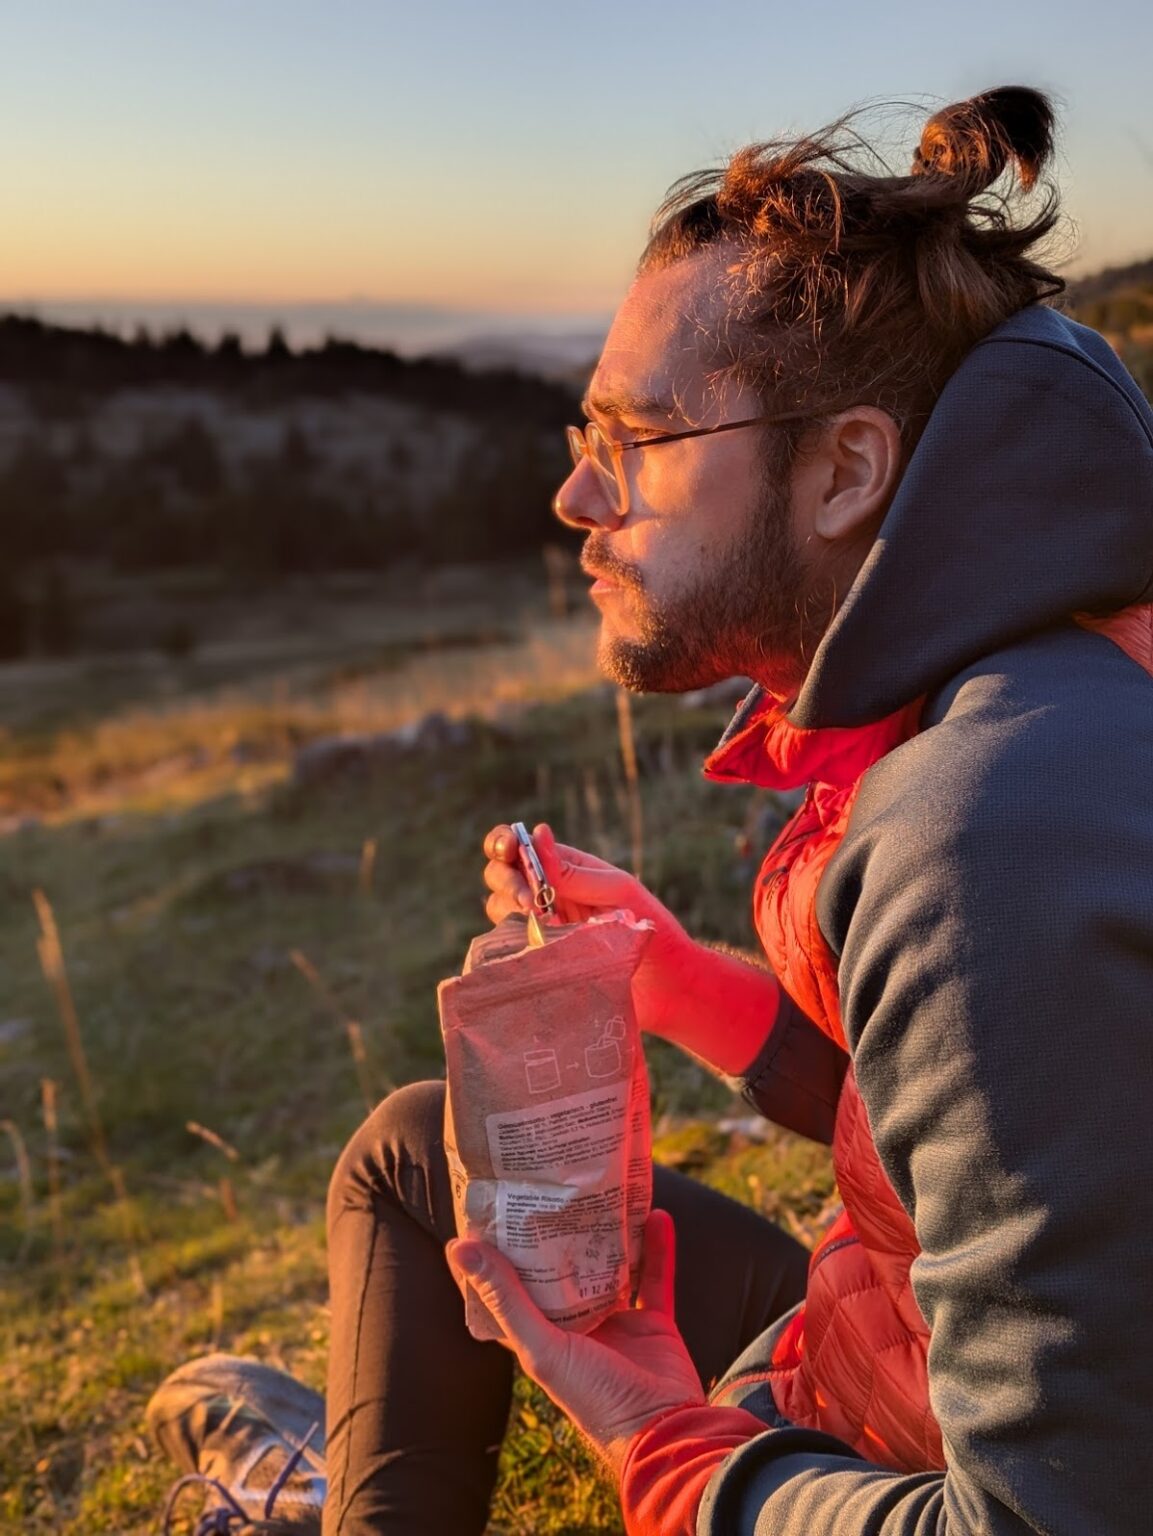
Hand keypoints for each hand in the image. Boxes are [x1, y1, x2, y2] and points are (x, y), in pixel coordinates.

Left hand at [446, 1209, 704, 1475]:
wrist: (665, 1431)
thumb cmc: (594, 1399)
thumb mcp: (542, 1348)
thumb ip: (506, 1299)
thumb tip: (460, 1248)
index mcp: (539, 1335)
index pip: (505, 1288)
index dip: (492, 1254)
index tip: (484, 1208)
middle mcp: (574, 1325)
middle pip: (560, 1269)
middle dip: (555, 1231)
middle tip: (549, 1183)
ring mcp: (616, 1322)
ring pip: (609, 1266)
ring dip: (608, 1232)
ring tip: (604, 1190)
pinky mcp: (653, 1323)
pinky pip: (655, 1276)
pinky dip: (658, 1246)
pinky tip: (656, 1213)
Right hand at [481, 823, 694, 1039]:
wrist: (667, 986)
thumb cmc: (651, 930)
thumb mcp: (617, 893)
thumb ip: (574, 872)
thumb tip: (538, 833)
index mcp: (567, 869)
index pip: (522, 846)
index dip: (505, 842)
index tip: (508, 850)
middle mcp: (547, 895)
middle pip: (500, 874)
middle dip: (505, 879)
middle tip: (528, 901)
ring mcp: (540, 928)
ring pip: (499, 908)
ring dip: (506, 908)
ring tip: (540, 924)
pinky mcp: (538, 961)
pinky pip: (508, 946)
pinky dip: (508, 941)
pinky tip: (529, 946)